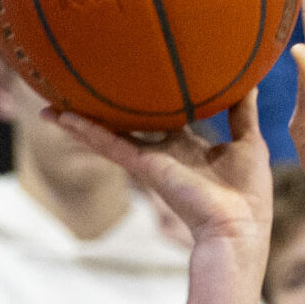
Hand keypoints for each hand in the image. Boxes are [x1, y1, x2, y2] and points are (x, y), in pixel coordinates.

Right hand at [51, 94, 269, 254]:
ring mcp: (152, 159)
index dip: (154, 99)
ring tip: (56, 98)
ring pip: (111, 133)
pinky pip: (109, 145)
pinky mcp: (145, 167)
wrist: (239, 226)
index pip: (166, 116)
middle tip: (87, 83)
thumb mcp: (249, 142)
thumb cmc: (248, 192)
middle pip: (132, 123)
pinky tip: (61, 116)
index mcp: (191, 146)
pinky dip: (86, 131)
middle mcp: (167, 150)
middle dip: (111, 107)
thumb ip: (243, 113)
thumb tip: (249, 81)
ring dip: (84, 118)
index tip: (142, 77)